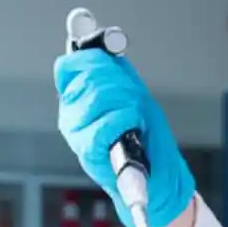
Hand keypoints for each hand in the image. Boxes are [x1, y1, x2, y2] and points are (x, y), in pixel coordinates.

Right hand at [54, 49, 195, 226]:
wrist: (156, 177)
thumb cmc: (146, 138)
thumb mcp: (135, 97)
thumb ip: (119, 74)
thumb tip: (107, 49)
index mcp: (77, 97)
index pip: (71, 66)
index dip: (96, 62)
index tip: (115, 71)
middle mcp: (71, 112)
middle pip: (91, 77)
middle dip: (122, 85)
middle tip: (136, 103)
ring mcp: (75, 131)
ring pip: (100, 96)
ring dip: (128, 103)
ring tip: (135, 120)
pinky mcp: (86, 149)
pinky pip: (107, 121)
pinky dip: (126, 120)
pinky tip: (133, 128)